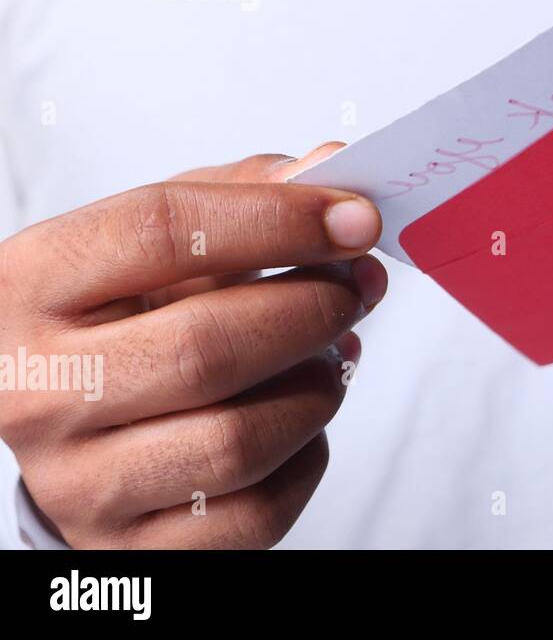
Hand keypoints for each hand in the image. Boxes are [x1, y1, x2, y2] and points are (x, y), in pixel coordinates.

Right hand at [0, 147, 386, 546]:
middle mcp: (35, 388)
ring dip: (319, 388)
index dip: (279, 218)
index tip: (357, 218)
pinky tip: (304, 419)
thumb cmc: (126, 312)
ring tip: (333, 353)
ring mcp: (78, 481)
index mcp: (29, 285)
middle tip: (359, 287)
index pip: (162, 230)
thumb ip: (246, 193)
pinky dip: (309, 457)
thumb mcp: (162, 237)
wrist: (65, 414)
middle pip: (207, 346)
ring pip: (239, 441)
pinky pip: (257, 512)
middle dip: (313, 308)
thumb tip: (336, 166)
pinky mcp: (131, 547)